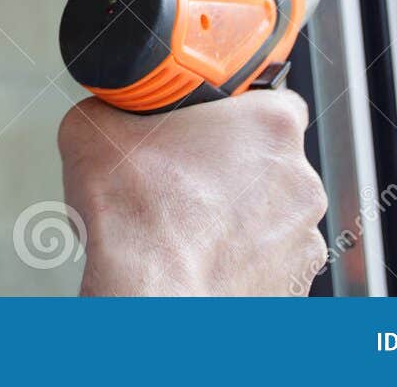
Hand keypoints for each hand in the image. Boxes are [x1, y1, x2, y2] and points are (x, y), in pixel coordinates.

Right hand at [57, 91, 328, 295]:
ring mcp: (302, 239)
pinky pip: (267, 263)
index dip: (238, 110)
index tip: (210, 121)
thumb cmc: (139, 221)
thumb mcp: (94, 128)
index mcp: (271, 128)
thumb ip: (113, 107)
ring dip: (238, 216)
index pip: (274, 98)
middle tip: (185, 175)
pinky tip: (199, 259)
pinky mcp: (294, 287)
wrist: (149, 299)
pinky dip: (240, 261)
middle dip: (233, 167)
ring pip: (271, 215)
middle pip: (270, 161)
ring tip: (187, 225)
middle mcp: (299, 181)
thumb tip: (105, 109)